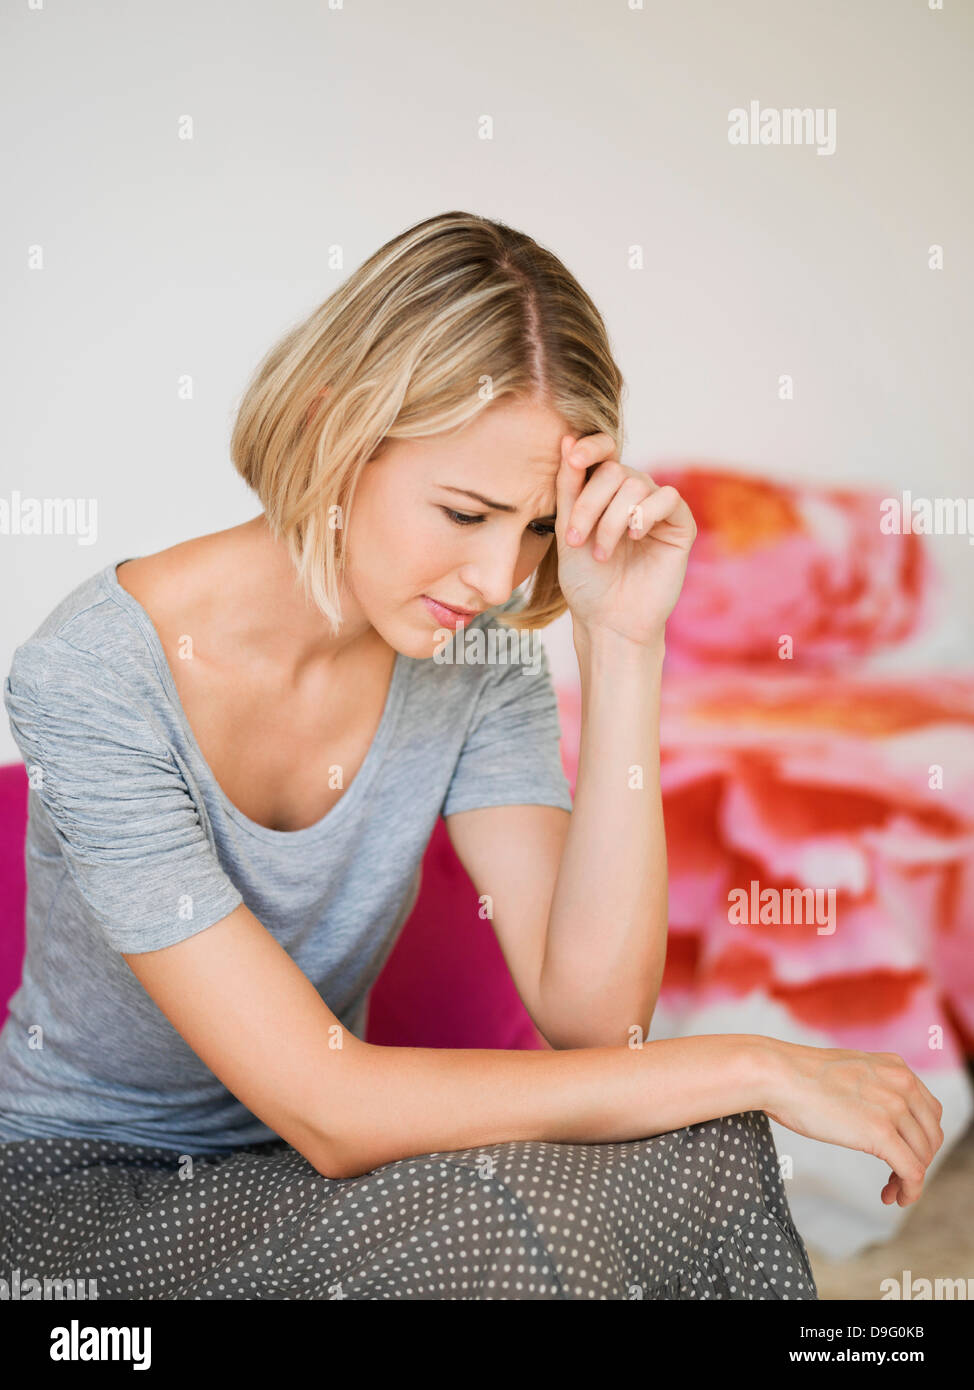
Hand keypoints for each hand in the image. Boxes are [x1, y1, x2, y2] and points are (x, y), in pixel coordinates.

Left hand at [555, 433, 696, 646]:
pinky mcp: (680, 525)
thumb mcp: (568, 529)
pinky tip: (633, 538)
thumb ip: (569, 487)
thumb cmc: (586, 581)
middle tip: (575, 539)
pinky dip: (644, 515)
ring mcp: (657, 509)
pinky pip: (667, 498)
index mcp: (604, 492)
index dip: (591, 447)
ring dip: (611, 520)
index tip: (574, 459)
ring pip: (637, 485)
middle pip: (614, 470)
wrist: (608, 621)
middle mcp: (632, 495)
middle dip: (589, 504)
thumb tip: (567, 438)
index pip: (604, 452)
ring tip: (602, 553)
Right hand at [761, 1040, 944, 1206]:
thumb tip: (875, 1112)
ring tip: (890, 1190)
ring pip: (923, 1156)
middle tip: (896, 1177)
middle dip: (918, 1160)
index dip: (920, 1139)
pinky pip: (912, 1171)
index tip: (902, 1156)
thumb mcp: (850, 1071)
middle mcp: (902, 1083)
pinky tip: (893, 1197)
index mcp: (896, 1067)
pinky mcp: (880, 1133)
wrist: (777, 1074)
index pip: (929, 1112)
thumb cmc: (799, 1076)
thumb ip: (873, 1086)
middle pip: (931, 1136)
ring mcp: (893, 1107)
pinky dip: (910, 1191)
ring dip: (910, 1179)